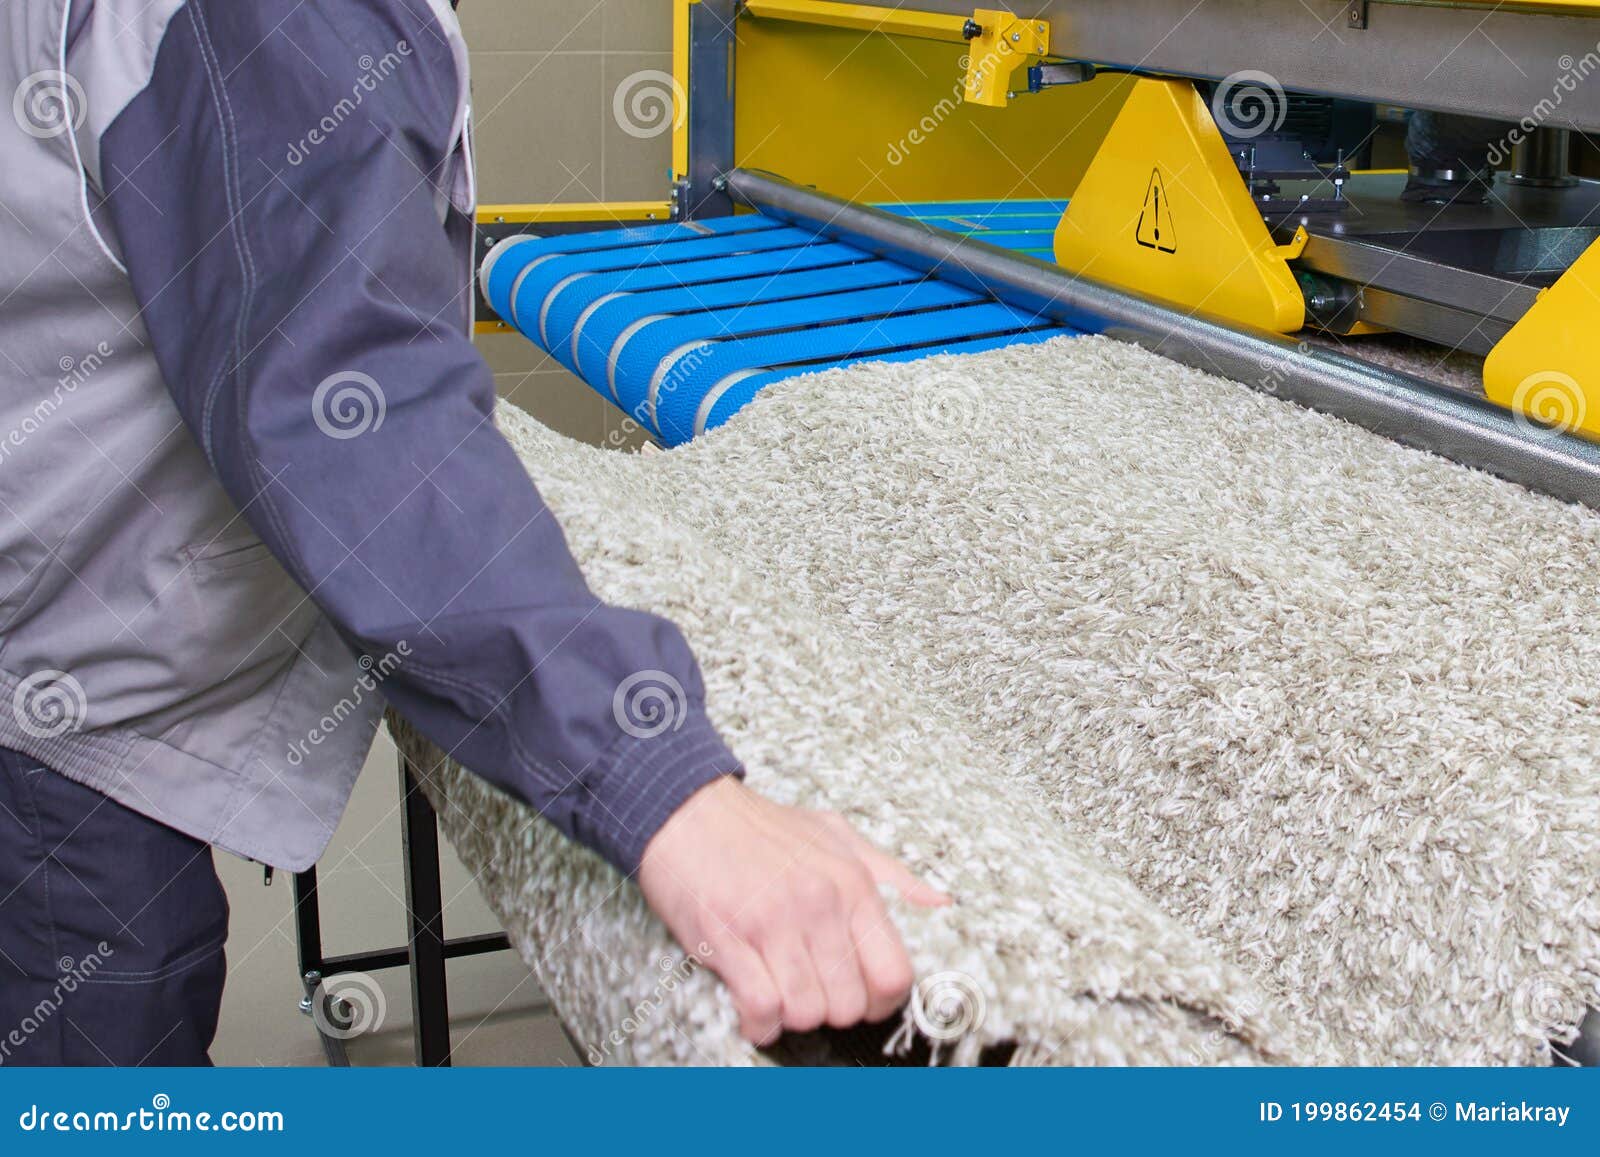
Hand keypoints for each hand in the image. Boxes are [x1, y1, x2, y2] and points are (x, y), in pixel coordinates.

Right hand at [638, 776, 949, 1045]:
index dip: (880, 1001)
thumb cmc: (759, 826)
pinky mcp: (728, 939)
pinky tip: (752, 1006)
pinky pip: (760, 1007)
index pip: (894, 974)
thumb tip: (940, 905)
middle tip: (810, 989)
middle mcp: (819, 905)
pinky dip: (758, 1022)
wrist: (685, 808)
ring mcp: (772, 923)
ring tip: (778, 991)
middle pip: (849, 1004)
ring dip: (792, 1015)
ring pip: (806, 1012)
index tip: (858, 995)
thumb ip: (891, 874)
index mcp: (852, 884)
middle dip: (831, 1009)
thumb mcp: (835, 835)